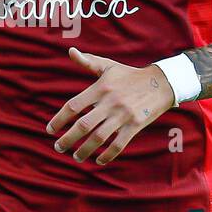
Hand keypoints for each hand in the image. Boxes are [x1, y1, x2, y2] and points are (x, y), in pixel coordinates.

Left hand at [46, 47, 175, 164]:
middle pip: (84, 125)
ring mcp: (123, 115)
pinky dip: (108, 154)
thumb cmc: (129, 75)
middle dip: (68, 139)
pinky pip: (119, 144)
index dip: (59, 119)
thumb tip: (70, 51)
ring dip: (85, 150)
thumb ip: (88, 62)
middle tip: (58, 147)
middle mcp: (110, 102)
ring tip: (76, 157)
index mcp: (100, 88)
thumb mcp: (108, 66)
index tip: (50, 130)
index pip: (74, 106)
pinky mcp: (135, 125)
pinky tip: (99, 160)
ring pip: (99, 137)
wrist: (161, 83)